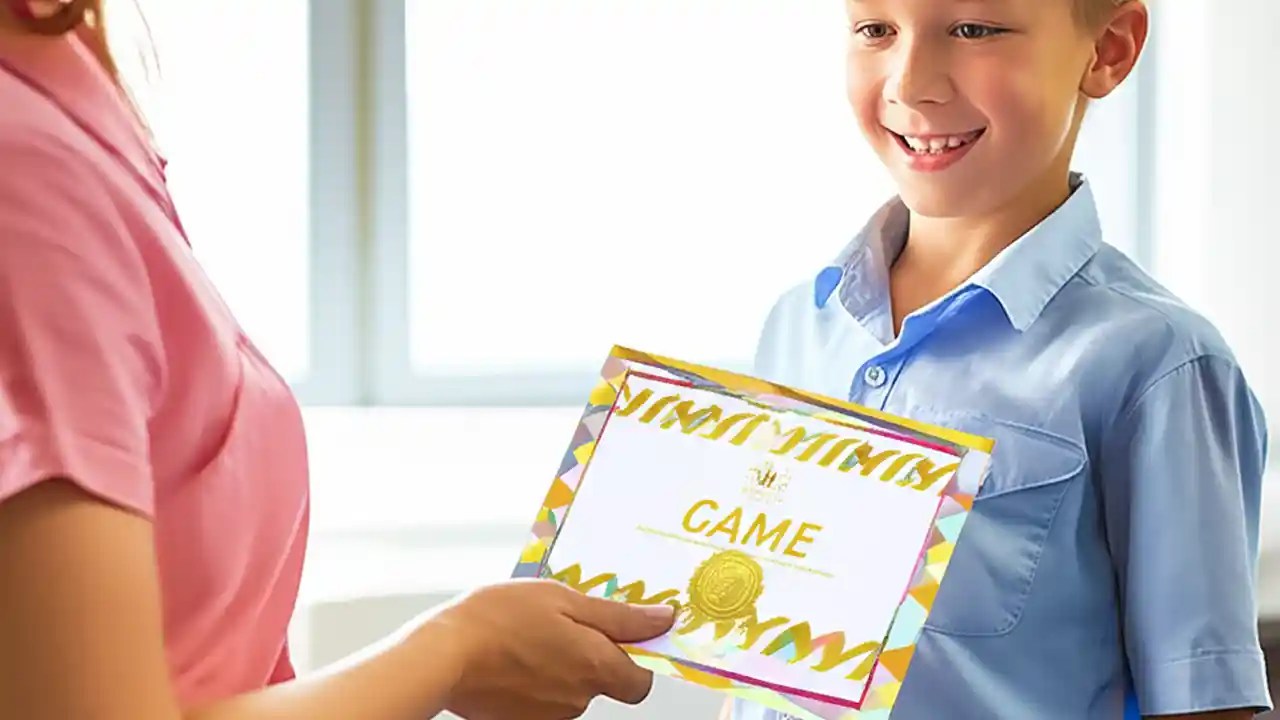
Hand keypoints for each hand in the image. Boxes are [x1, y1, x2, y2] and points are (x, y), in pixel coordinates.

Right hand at [423, 578, 676, 718]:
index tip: (619, 633)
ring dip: (557, 665)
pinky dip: (532, 681)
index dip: (634, 657)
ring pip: (569, 689)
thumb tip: (665, 619)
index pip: (640, 681)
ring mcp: (549, 714)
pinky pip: (540, 699)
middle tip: (559, 623)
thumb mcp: (564, 598)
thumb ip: (619, 615)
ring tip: (526, 635)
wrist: (443, 652)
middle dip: (588, 655)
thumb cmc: (499, 617)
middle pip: (601, 681)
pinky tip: (511, 658)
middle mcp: (578, 698)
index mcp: (596, 666)